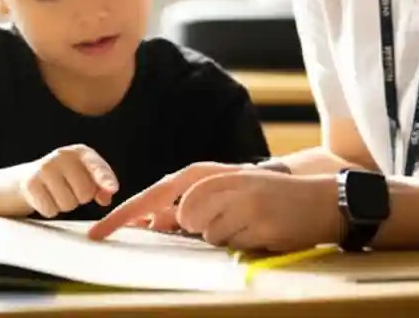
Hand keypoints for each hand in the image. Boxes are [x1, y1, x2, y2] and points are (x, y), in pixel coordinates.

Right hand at [20, 144, 118, 217]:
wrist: (29, 177)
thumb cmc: (65, 177)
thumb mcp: (85, 175)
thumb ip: (101, 185)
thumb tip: (106, 198)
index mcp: (80, 152)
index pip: (96, 165)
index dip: (105, 178)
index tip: (113, 189)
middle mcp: (62, 156)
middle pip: (85, 193)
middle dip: (80, 198)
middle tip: (69, 189)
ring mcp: (45, 168)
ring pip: (68, 204)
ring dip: (65, 205)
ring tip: (56, 193)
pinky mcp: (31, 183)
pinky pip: (51, 210)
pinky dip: (50, 209)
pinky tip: (45, 197)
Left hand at [89, 163, 344, 251]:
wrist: (320, 198)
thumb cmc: (266, 198)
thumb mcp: (225, 194)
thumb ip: (190, 206)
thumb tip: (155, 225)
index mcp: (206, 173)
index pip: (156, 193)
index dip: (125, 214)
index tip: (98, 233)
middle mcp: (219, 181)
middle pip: (183, 220)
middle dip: (198, 230)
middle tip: (229, 219)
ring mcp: (239, 200)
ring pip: (207, 236)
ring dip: (224, 237)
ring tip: (248, 224)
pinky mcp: (257, 219)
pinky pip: (232, 245)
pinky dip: (242, 243)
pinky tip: (261, 230)